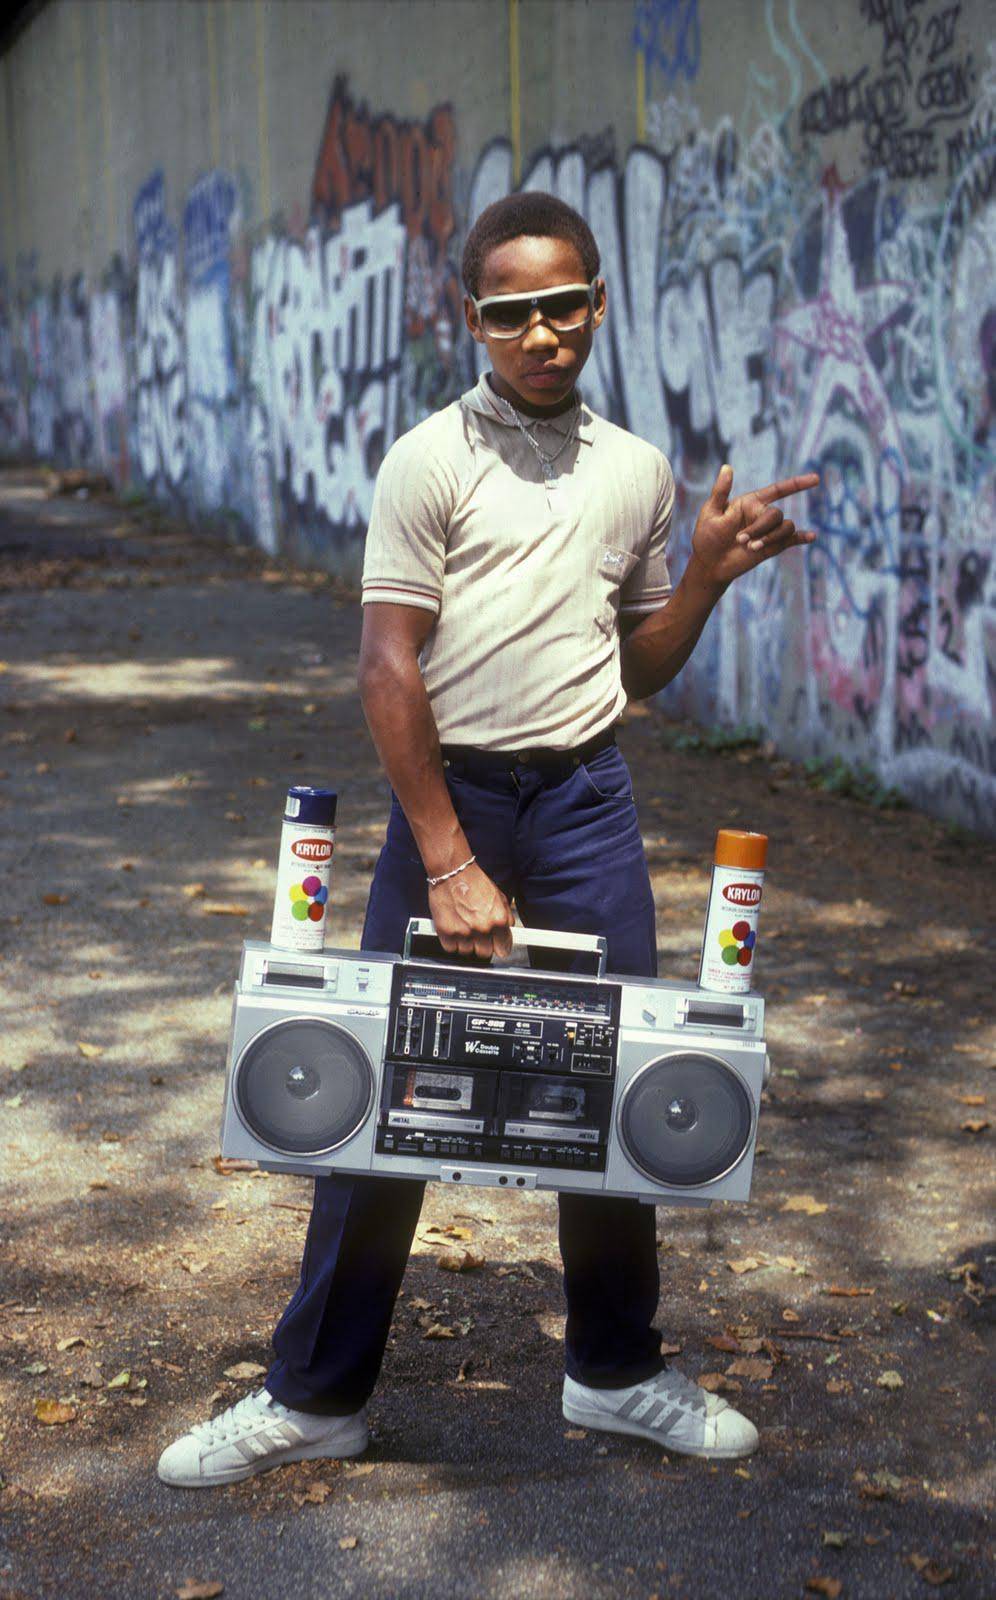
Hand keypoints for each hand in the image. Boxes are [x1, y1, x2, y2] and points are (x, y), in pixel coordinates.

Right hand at [428, 862, 513, 958]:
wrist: (452, 872)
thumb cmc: (475, 882)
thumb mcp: (499, 897)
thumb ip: (506, 917)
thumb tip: (507, 932)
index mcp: (499, 920)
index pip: (503, 950)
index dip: (498, 947)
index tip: (494, 945)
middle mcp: (483, 928)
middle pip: (484, 953)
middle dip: (481, 945)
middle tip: (476, 933)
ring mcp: (464, 932)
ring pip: (467, 952)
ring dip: (465, 943)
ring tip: (463, 928)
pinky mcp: (446, 932)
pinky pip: (451, 949)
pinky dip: (451, 942)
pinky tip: (453, 929)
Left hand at [691, 464, 818, 588]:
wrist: (709, 565)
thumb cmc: (707, 536)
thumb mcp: (711, 512)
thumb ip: (721, 491)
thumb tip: (727, 467)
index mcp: (750, 503)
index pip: (778, 490)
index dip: (797, 484)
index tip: (815, 479)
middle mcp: (762, 515)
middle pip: (776, 514)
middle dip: (760, 528)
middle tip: (740, 540)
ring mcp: (768, 531)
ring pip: (785, 528)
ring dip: (771, 537)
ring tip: (751, 548)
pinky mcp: (772, 547)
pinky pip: (791, 540)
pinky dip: (802, 538)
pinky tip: (812, 536)